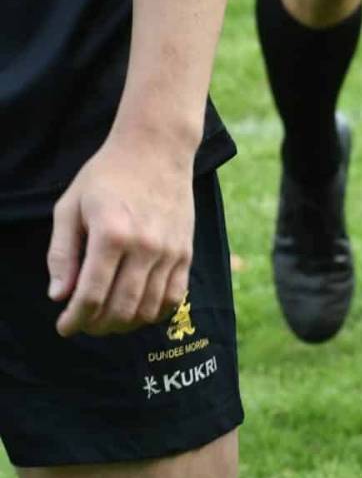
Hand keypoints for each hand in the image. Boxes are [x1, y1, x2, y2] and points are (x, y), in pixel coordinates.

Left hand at [46, 129, 194, 337]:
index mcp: (111, 234)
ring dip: (125, 324)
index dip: (75, 319)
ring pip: (149, 308)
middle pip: (121, 308)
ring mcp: (170, 251)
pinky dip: (154, 312)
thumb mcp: (69, 207)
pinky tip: (137, 310)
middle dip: (97, 326)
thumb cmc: (106, 176)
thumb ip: (62, 253)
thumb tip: (59, 295)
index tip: (64, 327)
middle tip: (83, 325)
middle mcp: (145, 247)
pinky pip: (173, 296)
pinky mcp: (186, 252)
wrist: (156, 150)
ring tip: (108, 320)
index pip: (91, 294)